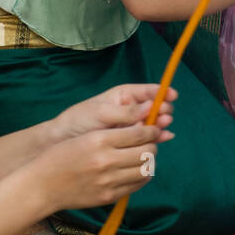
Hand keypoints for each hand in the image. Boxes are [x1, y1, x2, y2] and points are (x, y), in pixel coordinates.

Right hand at [34, 122, 167, 210]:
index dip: (152, 130)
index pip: (139, 133)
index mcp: (99, 140)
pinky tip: (136, 171)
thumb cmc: (60, 157)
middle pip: (147, 151)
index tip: (154, 129)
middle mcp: (106, 161)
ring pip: (146, 169)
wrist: (41, 186)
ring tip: (144, 157)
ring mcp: (108, 181)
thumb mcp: (85, 137)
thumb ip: (114, 134)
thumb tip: (142, 130)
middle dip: (153, 145)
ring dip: (150, 162)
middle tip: (150, 143)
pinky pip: (136, 185)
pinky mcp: (108, 196)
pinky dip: (142, 176)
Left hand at [48, 84, 175, 144]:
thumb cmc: (78, 121)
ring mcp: (131, 127)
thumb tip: (151, 107)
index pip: (148, 91)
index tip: (172, 96)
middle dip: (163, 111)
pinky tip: (163, 138)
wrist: (62, 143)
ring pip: (152, 124)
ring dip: (160, 125)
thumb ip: (126, 112)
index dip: (162, 92)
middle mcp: (131, 110)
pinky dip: (156, 138)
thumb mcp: (101, 113)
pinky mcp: (129, 142)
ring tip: (163, 129)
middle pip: (154, 108)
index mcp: (124, 96)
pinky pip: (146, 138)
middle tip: (165, 117)